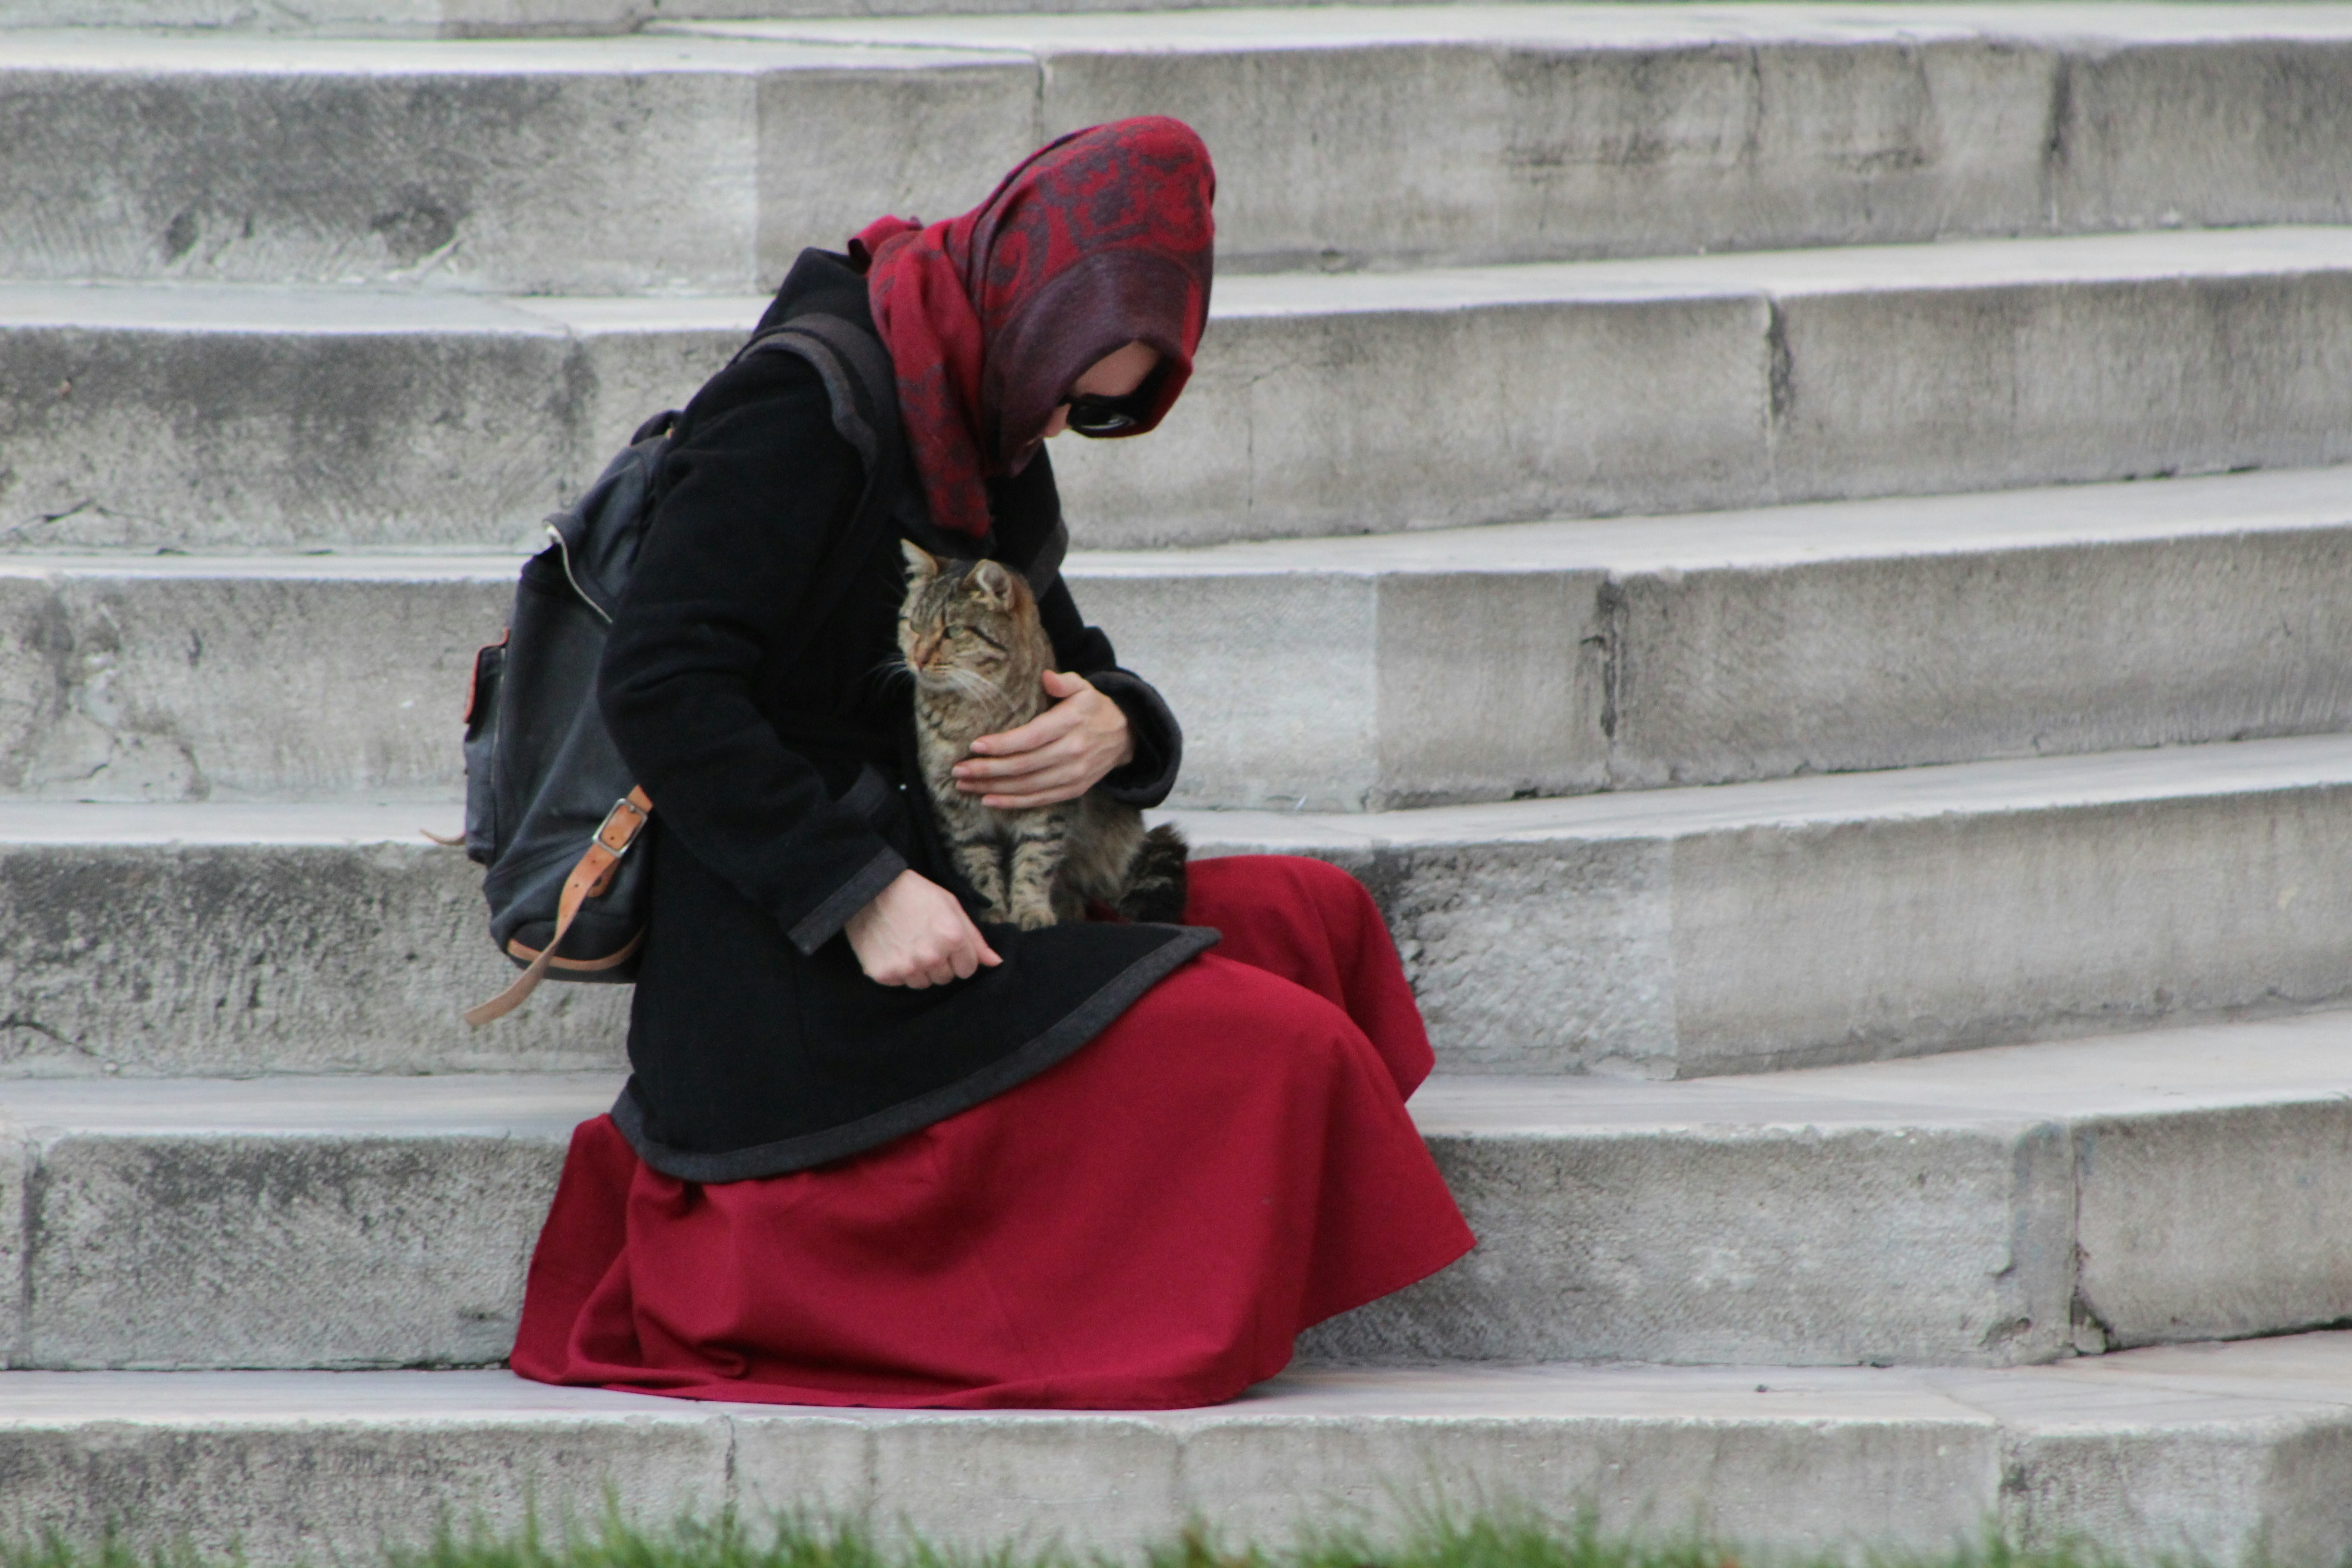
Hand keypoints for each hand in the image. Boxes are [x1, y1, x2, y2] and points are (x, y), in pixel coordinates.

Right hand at [846, 870, 1002, 987]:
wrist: (870, 890)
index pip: (968, 969)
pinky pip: (901, 983)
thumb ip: (975, 938)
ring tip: (908, 944)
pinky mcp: (884, 974)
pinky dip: (898, 970)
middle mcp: (930, 957)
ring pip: (923, 984)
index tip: (946, 943)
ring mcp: (906, 968)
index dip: (959, 956)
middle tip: (925, 941)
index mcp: (952, 938)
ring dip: (919, 969)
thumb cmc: (915, 894)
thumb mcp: (951, 907)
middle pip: (946, 979)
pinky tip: (893, 949)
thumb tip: (995, 963)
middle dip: (940, 964)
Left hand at [955, 669, 1134, 808]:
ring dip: (993, 788)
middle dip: (987, 770)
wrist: (1125, 736)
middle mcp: (1072, 752)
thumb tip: (1046, 677)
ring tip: (965, 785)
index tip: (974, 746)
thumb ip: (1064, 681)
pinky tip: (988, 800)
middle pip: (1023, 766)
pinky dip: (1012, 803)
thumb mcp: (1084, 687)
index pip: (1031, 738)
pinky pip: (1039, 799)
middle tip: (959, 770)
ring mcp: (1074, 774)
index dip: (1002, 744)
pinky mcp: (1073, 790)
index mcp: (1071, 723)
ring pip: (1027, 786)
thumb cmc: (1093, 708)